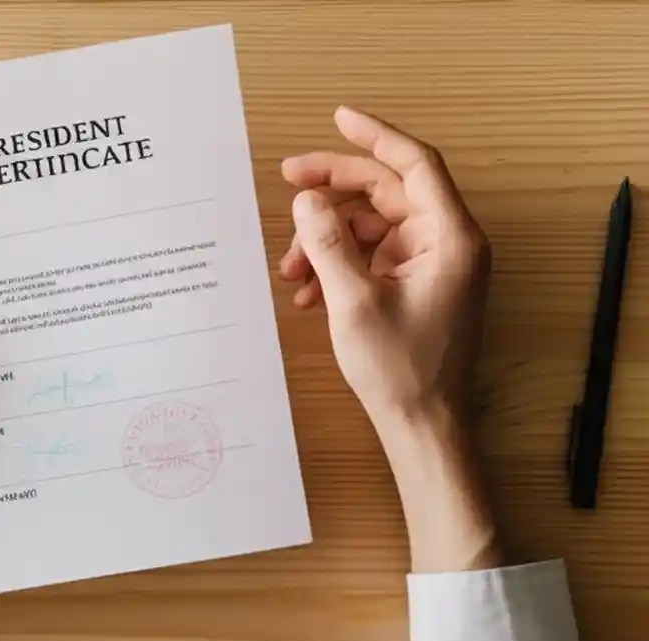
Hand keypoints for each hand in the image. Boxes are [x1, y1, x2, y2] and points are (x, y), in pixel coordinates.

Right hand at [280, 107, 503, 571]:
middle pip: (387, 192)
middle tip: (288, 181)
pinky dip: (338, 264)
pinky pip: (372, 256)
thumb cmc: (399, 370)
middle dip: (334, 189)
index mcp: (449, 238)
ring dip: (327, 239)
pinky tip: (307, 291)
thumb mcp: (353, 302)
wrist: (424, 425)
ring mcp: (431, 265)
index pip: (414, 165)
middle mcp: (446, 243)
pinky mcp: (416, 286)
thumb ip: (328, 243)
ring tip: (289, 268)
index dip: (374, 136)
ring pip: (372, 227)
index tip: (337, 118)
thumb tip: (307, 198)